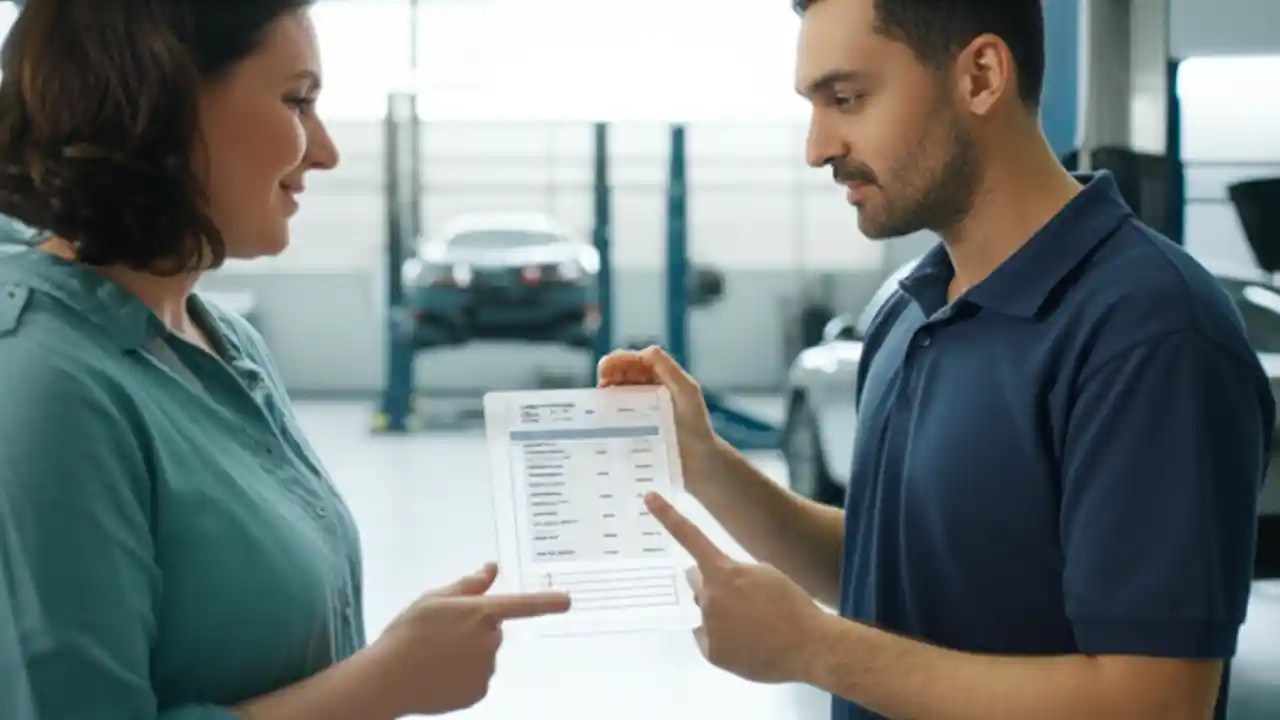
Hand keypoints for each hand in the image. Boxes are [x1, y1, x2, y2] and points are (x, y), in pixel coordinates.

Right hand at [374, 564, 570, 714]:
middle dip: (474, 628)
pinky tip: (439, 672)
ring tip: (435, 654)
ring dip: (467, 651)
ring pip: (484, 653)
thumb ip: (468, 585)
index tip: (567, 600)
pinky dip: (463, 673)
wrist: (387, 679)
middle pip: (492, 628)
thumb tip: (490, 570)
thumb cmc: (407, 633)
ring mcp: (486, 669)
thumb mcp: (434, 599)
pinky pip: (477, 676)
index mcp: (480, 613)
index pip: (522, 605)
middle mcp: (489, 641)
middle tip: (441, 633)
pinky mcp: (479, 691)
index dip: (547, 602)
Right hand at [597, 346, 724, 494]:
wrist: (699, 461)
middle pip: (622, 374)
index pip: (635, 361)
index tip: (604, 369)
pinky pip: (616, 414)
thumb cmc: (697, 425)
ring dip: (605, 391)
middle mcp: (649, 390)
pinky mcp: (634, 427)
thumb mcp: (686, 391)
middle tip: (601, 384)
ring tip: (600, 398)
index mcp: (661, 377)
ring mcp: (640, 409)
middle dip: (608, 373)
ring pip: (616, 392)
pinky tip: (601, 415)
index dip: (618, 360)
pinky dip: (606, 411)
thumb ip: (669, 368)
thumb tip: (646, 351)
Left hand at [644, 492, 826, 683]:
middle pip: (695, 580)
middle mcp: (708, 597)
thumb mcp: (767, 575)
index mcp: (723, 571)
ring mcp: (707, 626)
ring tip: (750, 624)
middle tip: (738, 596)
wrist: (809, 647)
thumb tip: (722, 582)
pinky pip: (707, 636)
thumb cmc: (793, 605)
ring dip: (717, 611)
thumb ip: (737, 572)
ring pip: (703, 610)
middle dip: (710, 582)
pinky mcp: (710, 651)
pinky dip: (722, 637)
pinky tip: (746, 642)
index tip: (648, 497)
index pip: (690, 537)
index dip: (667, 515)